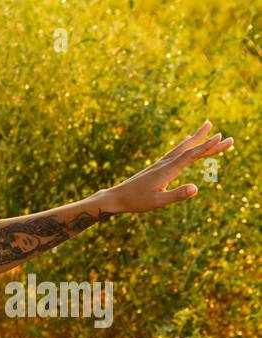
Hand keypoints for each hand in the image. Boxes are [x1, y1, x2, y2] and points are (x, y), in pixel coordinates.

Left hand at [107, 120, 233, 213]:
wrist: (116, 198)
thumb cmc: (136, 202)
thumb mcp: (158, 202)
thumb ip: (177, 195)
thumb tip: (196, 188)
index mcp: (168, 170)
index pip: (191, 155)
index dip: (207, 146)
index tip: (221, 136)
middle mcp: (165, 163)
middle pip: (191, 150)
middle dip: (209, 143)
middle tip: (228, 137)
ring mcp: (161, 164)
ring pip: (183, 149)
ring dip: (197, 139)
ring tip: (208, 127)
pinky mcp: (157, 167)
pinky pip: (175, 152)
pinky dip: (185, 145)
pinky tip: (186, 141)